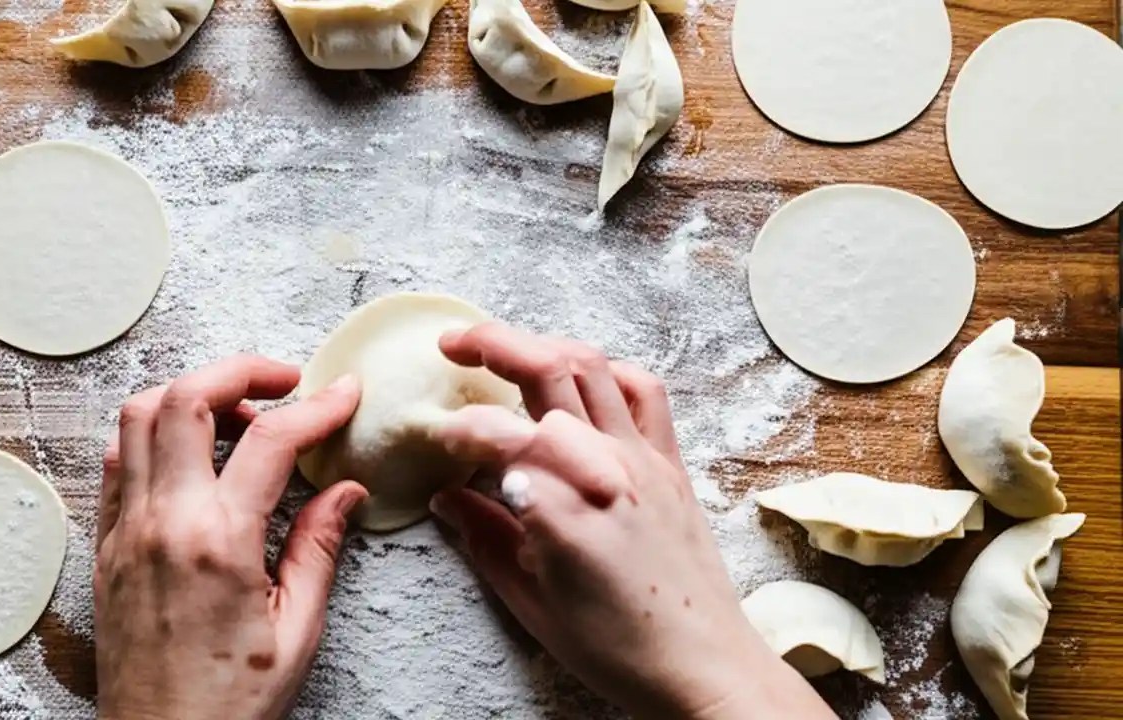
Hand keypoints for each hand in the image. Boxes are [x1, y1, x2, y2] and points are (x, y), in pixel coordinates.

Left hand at [95, 355, 366, 719]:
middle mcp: (162, 523)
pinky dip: (153, 434)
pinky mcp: (104, 547)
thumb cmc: (230, 705)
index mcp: (218, 543)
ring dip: (192, 395)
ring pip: (138, 416)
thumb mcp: (297, 631)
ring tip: (240, 415)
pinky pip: (116, 461)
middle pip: (187, 397)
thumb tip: (345, 490)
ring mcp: (124, 531)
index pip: (271, 439)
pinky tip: (193, 456)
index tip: (346, 395)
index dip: (317, 405)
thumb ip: (319, 547)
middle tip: (286, 380)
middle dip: (242, 370)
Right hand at [429, 324, 836, 719]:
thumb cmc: (617, 647)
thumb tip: (446, 498)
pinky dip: (607, 371)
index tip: (435, 436)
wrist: (701, 663)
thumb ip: (483, 539)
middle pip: (547, 370)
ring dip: (542, 344)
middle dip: (491, 344)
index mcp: (565, 508)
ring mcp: (644, 458)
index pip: (497, 436)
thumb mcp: (530, 602)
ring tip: (506, 348)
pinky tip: (579, 383)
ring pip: (592, 366)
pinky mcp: (670, 461)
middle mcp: (608, 468)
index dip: (456, 428)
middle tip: (451, 344)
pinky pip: (643, 390)